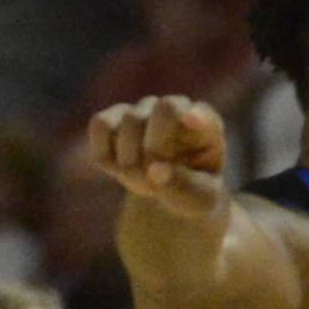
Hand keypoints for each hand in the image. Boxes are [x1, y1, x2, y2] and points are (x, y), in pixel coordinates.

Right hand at [84, 94, 231, 219]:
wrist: (170, 190)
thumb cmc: (192, 192)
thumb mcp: (197, 200)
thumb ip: (181, 187)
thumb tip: (154, 171)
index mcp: (207, 127)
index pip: (200, 114)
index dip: (195, 116)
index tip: (193, 120)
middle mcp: (174, 108)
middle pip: (152, 120)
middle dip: (147, 156)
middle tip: (155, 186)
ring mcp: (143, 110)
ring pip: (125, 125)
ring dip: (129, 164)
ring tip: (144, 183)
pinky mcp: (114, 118)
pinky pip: (100, 125)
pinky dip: (104, 151)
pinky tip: (119, 168)